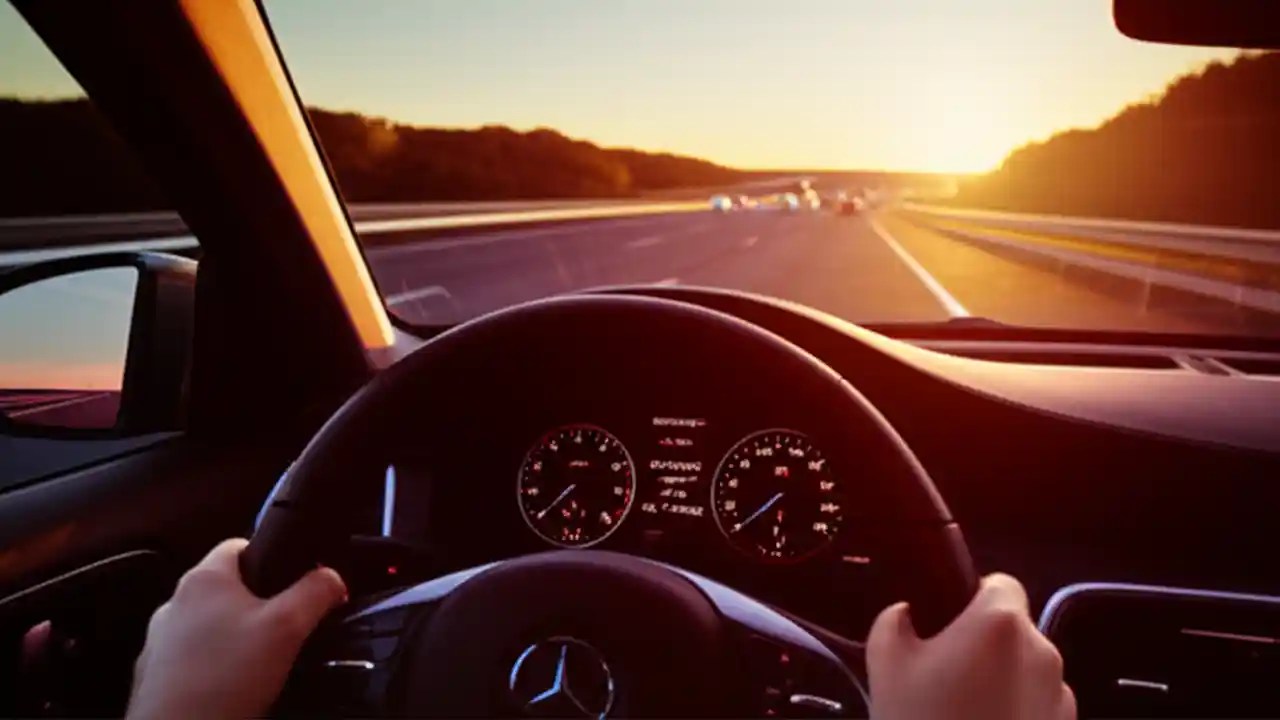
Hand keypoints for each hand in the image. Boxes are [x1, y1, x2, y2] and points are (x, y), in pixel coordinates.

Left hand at [127, 538, 346, 719]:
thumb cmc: (228, 676)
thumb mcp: (288, 628)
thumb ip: (315, 592)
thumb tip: (332, 576)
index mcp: (204, 578)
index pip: (239, 545)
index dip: (272, 559)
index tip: (294, 585)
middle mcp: (174, 602)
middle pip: (227, 589)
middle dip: (256, 605)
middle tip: (284, 630)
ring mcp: (159, 640)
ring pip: (208, 626)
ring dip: (232, 637)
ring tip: (258, 664)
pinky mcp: (153, 674)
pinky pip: (191, 658)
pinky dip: (212, 666)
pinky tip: (230, 687)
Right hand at [867, 573, 1074, 719]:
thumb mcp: (885, 664)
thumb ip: (895, 621)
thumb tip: (906, 614)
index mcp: (999, 624)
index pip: (1000, 583)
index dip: (972, 598)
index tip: (948, 624)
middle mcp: (1041, 653)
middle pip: (1013, 630)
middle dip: (983, 645)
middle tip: (944, 674)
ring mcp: (1060, 697)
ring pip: (1026, 670)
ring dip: (1001, 681)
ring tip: (962, 711)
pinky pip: (1037, 706)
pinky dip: (1015, 712)